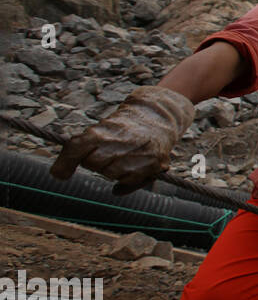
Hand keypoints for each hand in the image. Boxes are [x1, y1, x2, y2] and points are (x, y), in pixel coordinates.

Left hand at [50, 86, 194, 194]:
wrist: (157, 117)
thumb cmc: (122, 127)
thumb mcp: (99, 129)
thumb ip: (75, 150)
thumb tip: (58, 176)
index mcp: (100, 132)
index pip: (75, 149)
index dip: (65, 163)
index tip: (59, 174)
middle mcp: (117, 143)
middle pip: (92, 164)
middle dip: (97, 161)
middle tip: (109, 150)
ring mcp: (135, 155)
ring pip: (111, 175)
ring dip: (114, 169)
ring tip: (125, 155)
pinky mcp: (151, 165)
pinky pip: (129, 181)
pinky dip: (127, 179)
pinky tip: (133, 166)